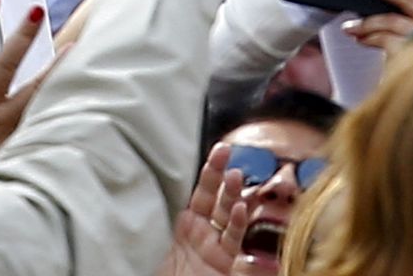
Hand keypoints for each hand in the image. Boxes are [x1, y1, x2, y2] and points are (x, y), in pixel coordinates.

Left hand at [156, 143, 249, 275]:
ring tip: (234, 174)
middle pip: (217, 198)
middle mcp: (207, 232)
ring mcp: (217, 247)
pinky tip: (239, 207)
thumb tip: (178, 199)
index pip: (204, 192)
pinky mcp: (225, 263)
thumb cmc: (174, 272)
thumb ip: (186, 224)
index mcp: (191, 224)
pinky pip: (231, 240)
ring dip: (232, 194)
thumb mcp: (173, 243)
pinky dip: (236, 223)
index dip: (211, 171)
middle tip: (226, 152)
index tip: (220, 149)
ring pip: (227, 215)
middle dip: (221, 174)